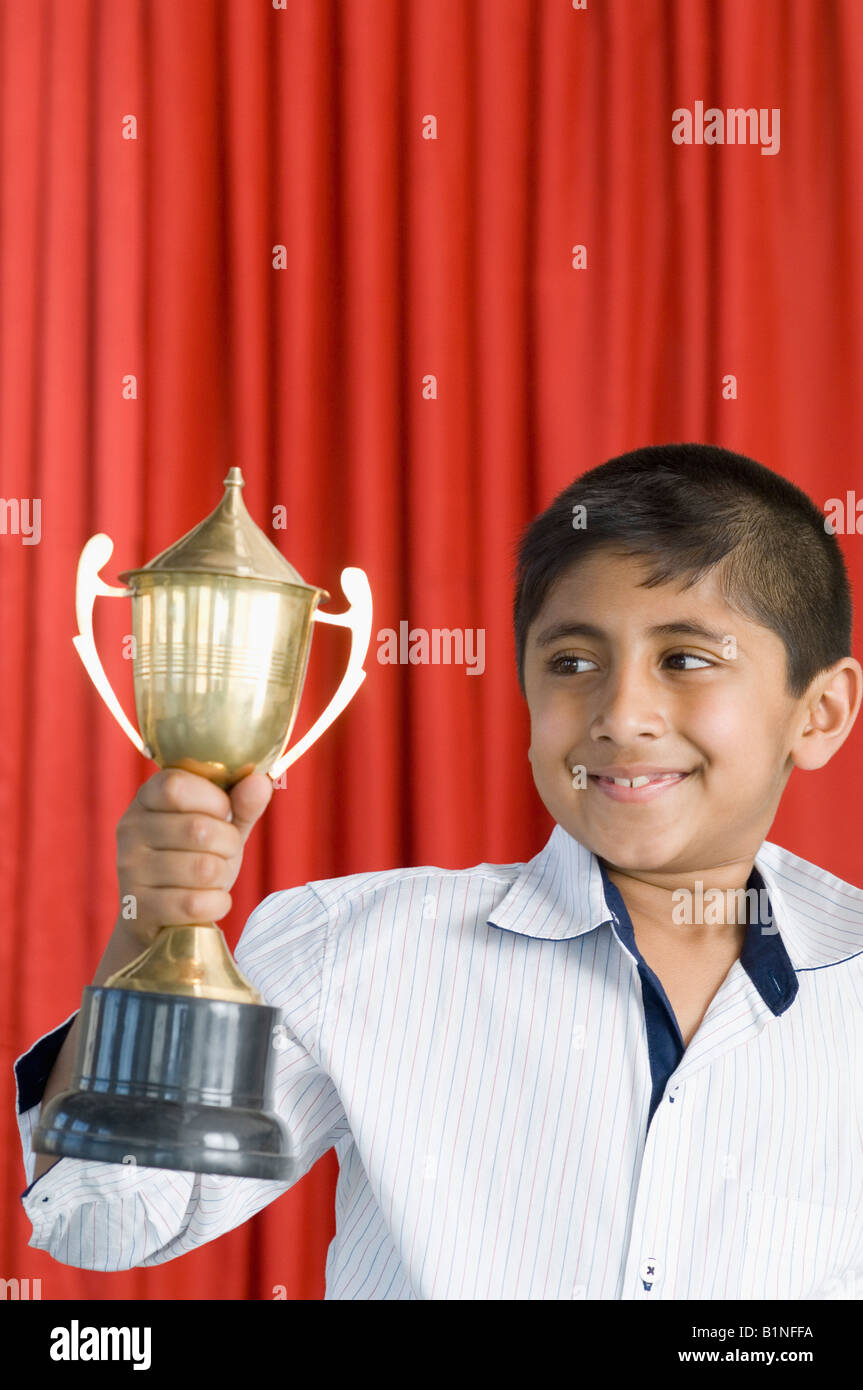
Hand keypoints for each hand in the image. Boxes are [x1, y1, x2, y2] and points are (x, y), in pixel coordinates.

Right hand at [114, 767, 273, 946]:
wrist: (163, 916)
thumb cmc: (195, 859)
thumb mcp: (220, 826)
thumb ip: (242, 804)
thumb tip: (260, 782)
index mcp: (147, 798)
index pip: (176, 786)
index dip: (214, 800)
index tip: (223, 813)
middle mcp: (130, 830)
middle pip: (198, 829)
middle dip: (228, 843)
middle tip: (223, 851)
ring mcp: (130, 870)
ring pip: (203, 868)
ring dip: (223, 875)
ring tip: (213, 877)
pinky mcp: (138, 910)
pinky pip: (196, 904)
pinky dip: (217, 904)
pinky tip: (209, 901)